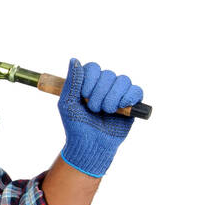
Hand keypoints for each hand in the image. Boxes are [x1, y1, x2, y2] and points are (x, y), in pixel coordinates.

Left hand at [57, 58, 143, 177]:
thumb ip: (71, 82)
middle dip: (99, 94)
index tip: (83, 96)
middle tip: (93, 109)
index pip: (93, 67)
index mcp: (88, 83)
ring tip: (106, 111)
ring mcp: (119, 94)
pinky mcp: (131, 104)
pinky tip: (120, 108)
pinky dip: (128, 97)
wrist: (90, 144)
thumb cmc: (76, 125)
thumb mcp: (67, 103)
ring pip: (123, 80)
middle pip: (108, 74)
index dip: (89, 80)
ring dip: (112, 97)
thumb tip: (73, 60)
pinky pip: (137, 90)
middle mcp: (104, 86)